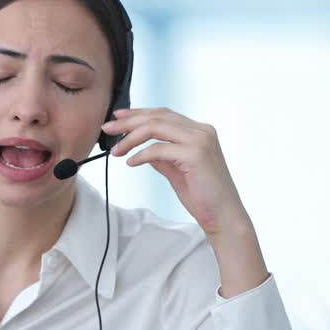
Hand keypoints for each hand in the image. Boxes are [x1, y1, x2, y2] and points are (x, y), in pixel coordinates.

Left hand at [102, 107, 250, 236]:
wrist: (222, 215)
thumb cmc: (202, 195)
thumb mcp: (176, 170)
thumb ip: (162, 156)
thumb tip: (142, 149)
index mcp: (199, 131)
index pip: (164, 114)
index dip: (138, 113)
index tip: (117, 118)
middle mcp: (201, 131)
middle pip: (157, 117)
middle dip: (128, 121)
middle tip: (107, 128)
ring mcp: (200, 140)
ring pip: (156, 127)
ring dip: (130, 137)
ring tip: (115, 150)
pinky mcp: (195, 154)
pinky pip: (159, 149)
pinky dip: (141, 155)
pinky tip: (130, 162)